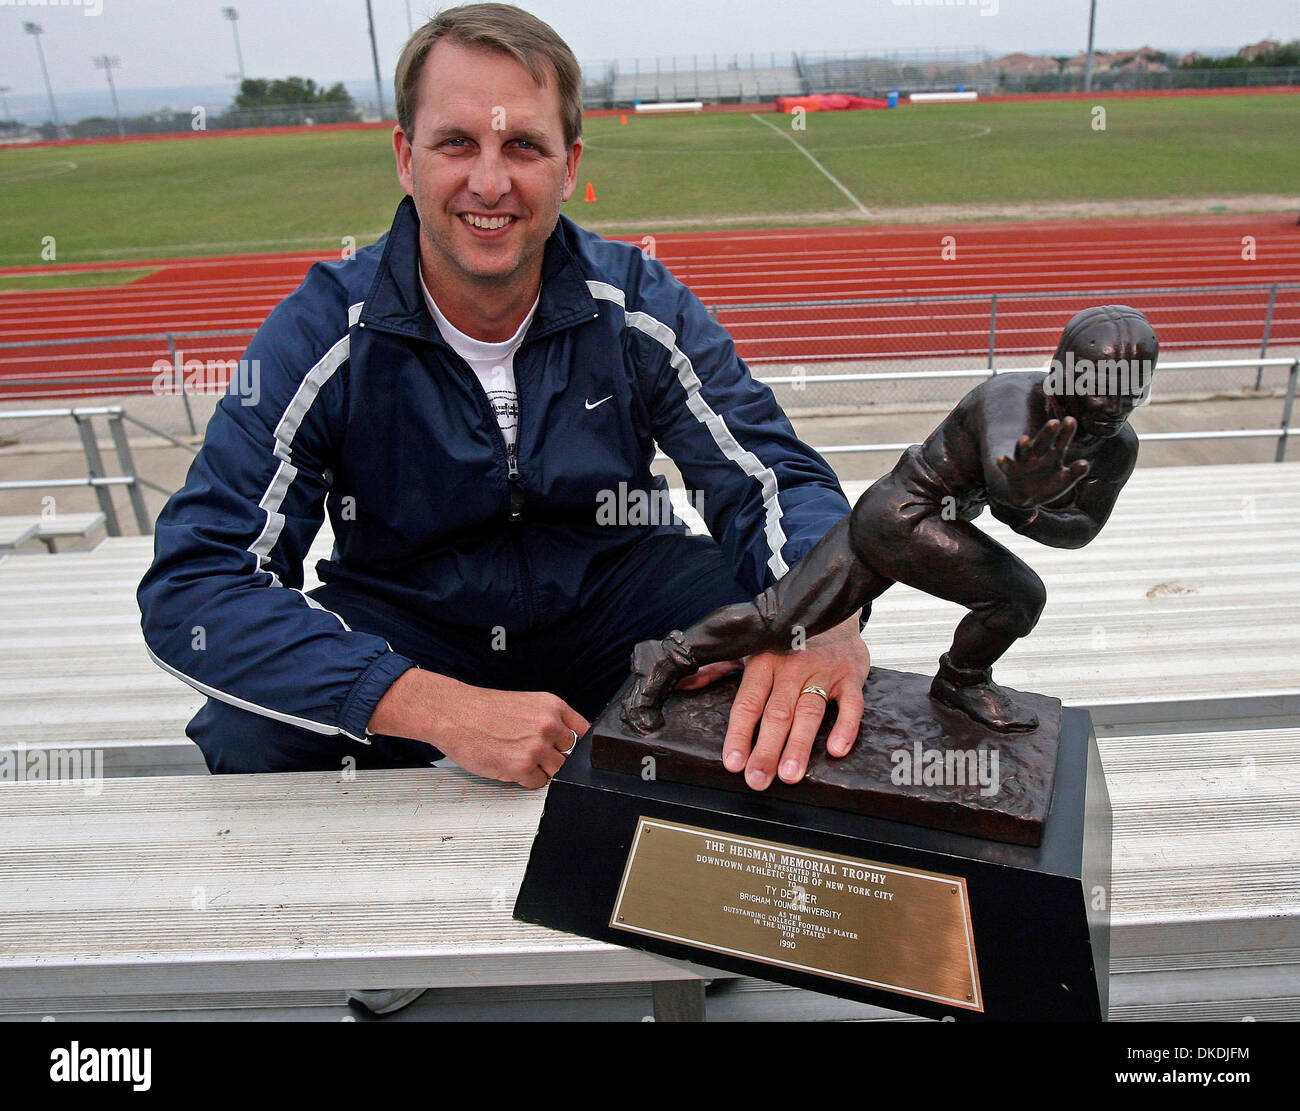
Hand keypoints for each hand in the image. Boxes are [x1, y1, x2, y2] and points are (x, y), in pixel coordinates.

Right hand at [368, 669, 588, 788]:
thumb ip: (550, 721)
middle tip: (533, 753)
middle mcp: (549, 725)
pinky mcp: (522, 766)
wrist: (453, 713)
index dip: (579, 746)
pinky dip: (526, 780)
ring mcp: (537, 746)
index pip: (585, 732)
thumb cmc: (483, 710)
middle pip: (571, 755)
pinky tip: (509, 765)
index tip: (571, 752)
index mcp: (553, 706)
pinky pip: (538, 784)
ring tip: (518, 757)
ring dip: (540, 770)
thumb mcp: (527, 704)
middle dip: (555, 758)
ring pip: (556, 772)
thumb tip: (568, 743)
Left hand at [682, 613, 869, 789]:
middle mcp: (791, 667)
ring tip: (790, 773)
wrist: (830, 611)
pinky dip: (846, 727)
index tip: (733, 762)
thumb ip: (718, 668)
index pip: (748, 703)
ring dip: (799, 744)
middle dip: (766, 749)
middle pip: (777, 713)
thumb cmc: (786, 639)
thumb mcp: (749, 648)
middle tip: (758, 778)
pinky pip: (851, 704)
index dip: (740, 734)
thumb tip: (686, 683)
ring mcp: (823, 672)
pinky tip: (836, 749)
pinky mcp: (851, 676)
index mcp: (763, 662)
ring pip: (809, 711)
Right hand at [996, 417, 1089, 508]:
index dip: (1066, 432)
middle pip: (1043, 441)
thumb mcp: (1065, 480)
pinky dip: (1003, 462)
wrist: (1030, 498)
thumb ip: (1076, 472)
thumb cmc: (1049, 485)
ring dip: (1022, 445)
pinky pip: (1007, 465)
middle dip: (1047, 433)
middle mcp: (1038, 454)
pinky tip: (1001, 459)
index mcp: (1054, 454)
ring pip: (1023, 451)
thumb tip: (1085, 463)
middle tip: (1054, 422)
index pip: (1061, 441)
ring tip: (1024, 439)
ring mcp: (1024, 462)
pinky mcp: (1011, 471)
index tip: (1071, 420)